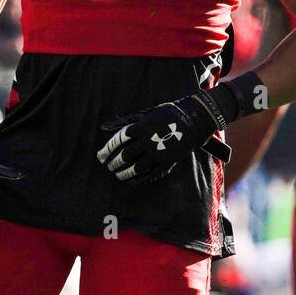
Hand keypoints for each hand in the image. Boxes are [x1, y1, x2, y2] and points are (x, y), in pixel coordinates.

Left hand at [96, 92, 232, 183]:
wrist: (194, 120)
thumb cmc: (169, 114)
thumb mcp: (147, 113)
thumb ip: (127, 120)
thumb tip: (105, 125)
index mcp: (142, 126)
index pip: (119, 140)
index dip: (108, 149)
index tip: (101, 155)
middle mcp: (148, 140)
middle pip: (125, 155)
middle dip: (114, 162)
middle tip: (107, 165)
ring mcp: (159, 152)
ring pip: (136, 167)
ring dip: (124, 172)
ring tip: (117, 174)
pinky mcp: (168, 161)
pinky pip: (150, 174)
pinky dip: (138, 178)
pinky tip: (131, 181)